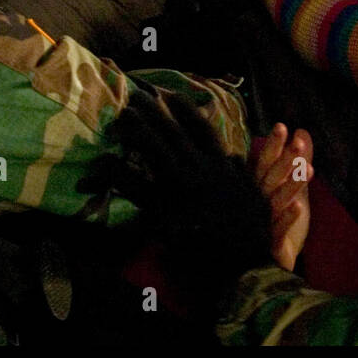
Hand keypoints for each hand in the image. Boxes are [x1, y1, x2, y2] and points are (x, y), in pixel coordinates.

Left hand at [107, 83, 272, 322]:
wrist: (242, 261)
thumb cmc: (251, 231)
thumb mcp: (253, 195)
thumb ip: (242, 173)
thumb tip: (234, 157)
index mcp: (222, 167)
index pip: (202, 130)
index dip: (186, 110)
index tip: (172, 95)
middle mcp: (200, 170)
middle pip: (173, 134)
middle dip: (154, 113)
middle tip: (136, 97)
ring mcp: (181, 188)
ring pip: (155, 151)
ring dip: (137, 132)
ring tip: (121, 118)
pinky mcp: (164, 210)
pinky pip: (136, 188)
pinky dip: (119, 175)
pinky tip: (104, 164)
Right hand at [251, 123, 312, 270]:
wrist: (262, 268)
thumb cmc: (275, 223)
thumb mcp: (292, 189)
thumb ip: (296, 163)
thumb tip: (302, 133)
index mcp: (257, 188)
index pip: (263, 163)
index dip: (273, 146)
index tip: (282, 126)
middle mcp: (255, 203)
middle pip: (269, 178)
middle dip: (284, 161)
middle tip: (298, 143)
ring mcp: (260, 223)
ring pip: (275, 201)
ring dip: (291, 186)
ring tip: (308, 170)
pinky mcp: (268, 244)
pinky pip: (277, 230)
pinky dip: (287, 218)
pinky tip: (298, 207)